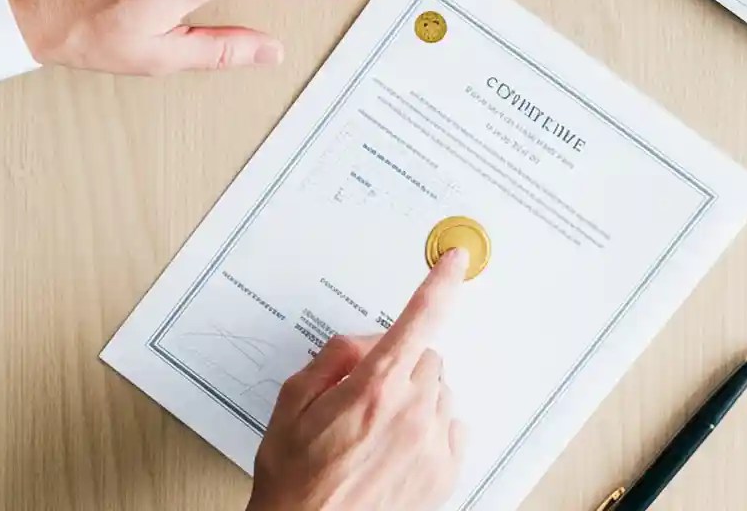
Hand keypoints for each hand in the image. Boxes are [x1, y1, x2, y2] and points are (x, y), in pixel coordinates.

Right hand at [247, 249, 469, 510]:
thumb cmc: (296, 484)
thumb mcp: (292, 407)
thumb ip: (333, 359)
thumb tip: (365, 341)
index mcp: (374, 389)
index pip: (418, 319)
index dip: (439, 284)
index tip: (455, 261)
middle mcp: (412, 412)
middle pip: (424, 358)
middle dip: (398, 367)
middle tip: (362, 399)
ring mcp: (433, 444)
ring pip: (438, 392)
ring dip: (413, 401)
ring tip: (374, 435)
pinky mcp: (447, 471)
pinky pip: (451, 426)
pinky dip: (430, 430)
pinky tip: (397, 450)